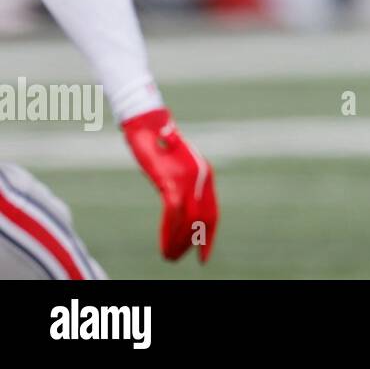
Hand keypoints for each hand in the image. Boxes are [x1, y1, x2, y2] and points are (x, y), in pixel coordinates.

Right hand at [121, 108, 218, 262]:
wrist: (146, 121)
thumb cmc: (158, 142)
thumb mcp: (175, 165)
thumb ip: (181, 182)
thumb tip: (180, 206)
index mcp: (206, 175)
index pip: (213, 213)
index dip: (209, 237)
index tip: (203, 257)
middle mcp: (201, 178)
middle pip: (203, 221)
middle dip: (193, 244)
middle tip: (179, 259)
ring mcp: (187, 179)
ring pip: (189, 221)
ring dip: (178, 243)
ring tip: (169, 257)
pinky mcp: (170, 180)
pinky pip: (173, 213)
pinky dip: (168, 232)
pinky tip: (163, 245)